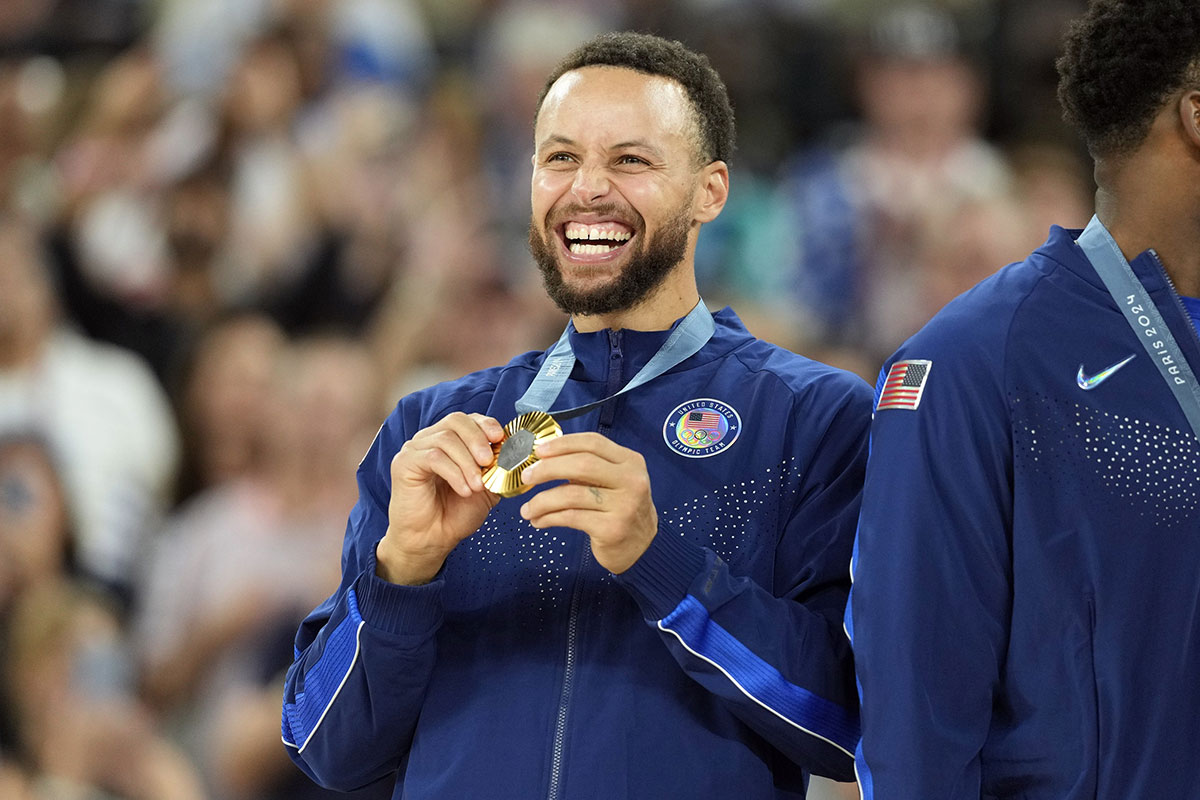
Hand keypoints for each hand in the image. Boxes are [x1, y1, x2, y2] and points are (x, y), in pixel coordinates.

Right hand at [376, 413, 503, 584]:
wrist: (432, 540)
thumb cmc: (455, 514)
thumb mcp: (485, 489)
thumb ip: (496, 469)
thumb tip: (515, 454)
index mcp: (448, 442)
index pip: (467, 419)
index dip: (485, 424)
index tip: (500, 438)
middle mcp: (429, 440)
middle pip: (455, 421)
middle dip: (477, 438)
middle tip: (488, 461)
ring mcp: (414, 450)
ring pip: (446, 439)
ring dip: (467, 462)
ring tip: (477, 486)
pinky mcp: (404, 463)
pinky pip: (433, 457)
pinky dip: (454, 473)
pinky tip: (464, 490)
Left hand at [518, 433, 657, 573]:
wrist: (642, 547)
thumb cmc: (620, 509)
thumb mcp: (613, 481)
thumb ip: (587, 468)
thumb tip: (545, 458)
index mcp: (631, 462)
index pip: (593, 443)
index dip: (563, 444)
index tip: (539, 450)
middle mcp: (631, 481)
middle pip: (581, 465)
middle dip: (547, 469)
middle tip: (527, 477)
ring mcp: (624, 505)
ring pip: (572, 494)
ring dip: (542, 500)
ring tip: (527, 509)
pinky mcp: (612, 529)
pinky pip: (571, 517)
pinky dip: (548, 517)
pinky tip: (538, 520)